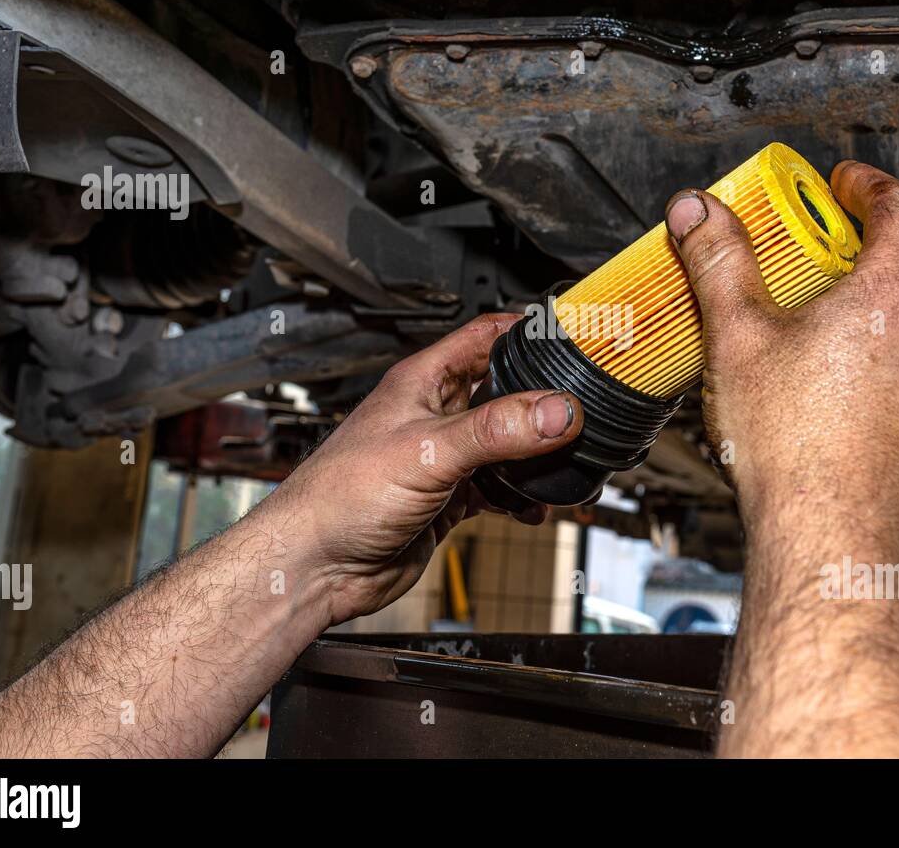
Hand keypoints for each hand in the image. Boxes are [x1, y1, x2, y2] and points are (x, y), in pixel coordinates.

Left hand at [262, 313, 582, 622]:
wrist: (316, 566)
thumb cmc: (339, 498)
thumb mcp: (428, 451)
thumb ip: (496, 430)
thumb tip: (557, 410)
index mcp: (422, 383)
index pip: (484, 337)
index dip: (527, 331)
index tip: (570, 336)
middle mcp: (433, 414)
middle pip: (503, 392)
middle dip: (544, 401)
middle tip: (583, 408)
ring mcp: (441, 457)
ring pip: (505, 444)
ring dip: (537, 455)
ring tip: (568, 463)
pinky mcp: (446, 498)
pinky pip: (497, 488)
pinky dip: (521, 496)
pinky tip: (533, 507)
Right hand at [663, 161, 898, 561]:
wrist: (831, 538)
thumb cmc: (797, 451)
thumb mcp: (738, 340)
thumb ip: (719, 265)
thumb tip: (700, 215)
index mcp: (892, 298)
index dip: (869, 185)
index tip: (841, 185)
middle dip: (897, 233)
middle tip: (844, 238)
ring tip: (839, 303)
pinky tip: (846, 368)